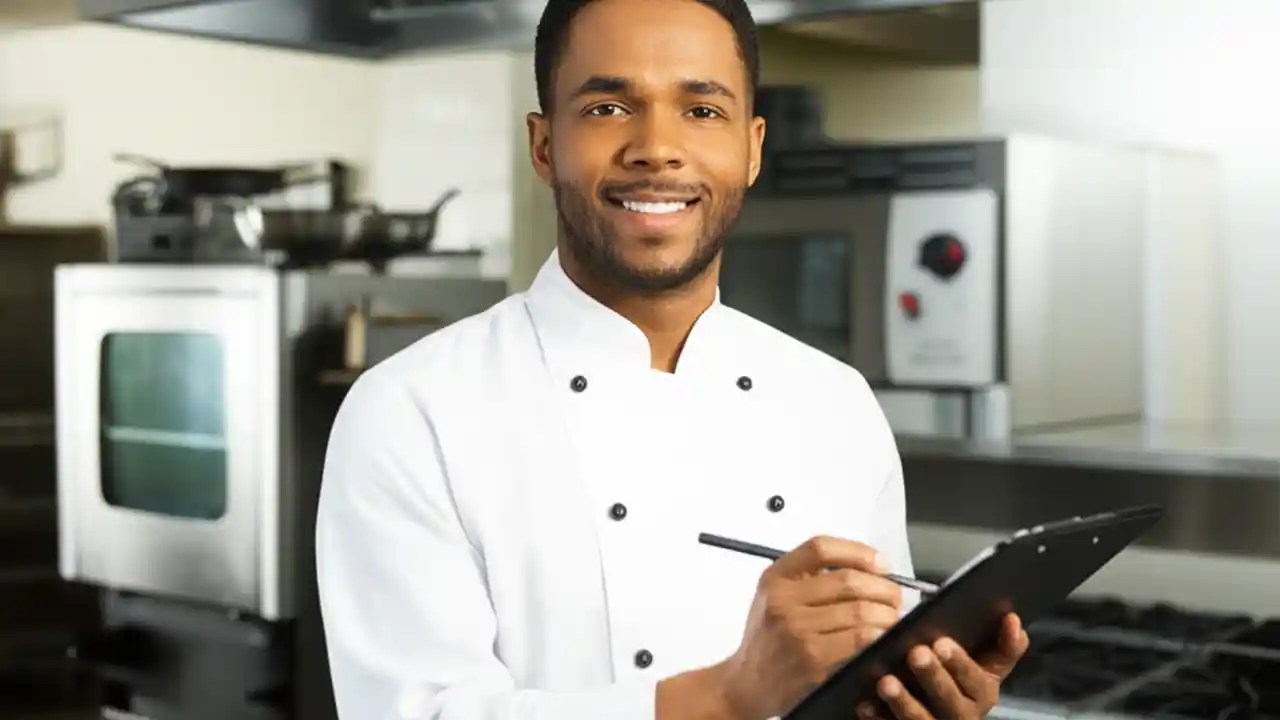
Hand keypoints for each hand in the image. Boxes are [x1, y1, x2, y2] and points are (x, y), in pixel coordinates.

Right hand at [718, 536, 903, 719]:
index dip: (858, 552)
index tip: (881, 563)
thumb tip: (869, 568)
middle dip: (883, 587)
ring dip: (887, 614)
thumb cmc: (768, 639)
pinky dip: (879, 636)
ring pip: (860, 610)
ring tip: (892, 619)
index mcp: (775, 577)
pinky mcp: (812, 659)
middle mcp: (782, 600)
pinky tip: (883, 638)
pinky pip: (859, 639)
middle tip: (895, 598)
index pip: (821, 549)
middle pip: (848, 580)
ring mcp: (797, 630)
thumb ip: (808, 577)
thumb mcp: (774, 597)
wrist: (746, 683)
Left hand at [857, 613, 1029, 719]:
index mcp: (982, 693)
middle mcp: (963, 716)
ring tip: (886, 681)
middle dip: (933, 677)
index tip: (942, 643)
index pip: (976, 680)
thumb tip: (1013, 619)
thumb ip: (1004, 645)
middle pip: (950, 701)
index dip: (961, 663)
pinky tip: (865, 703)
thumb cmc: (962, 679)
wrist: (942, 711)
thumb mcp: (987, 663)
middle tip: (915, 653)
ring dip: (904, 701)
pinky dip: (879, 717)